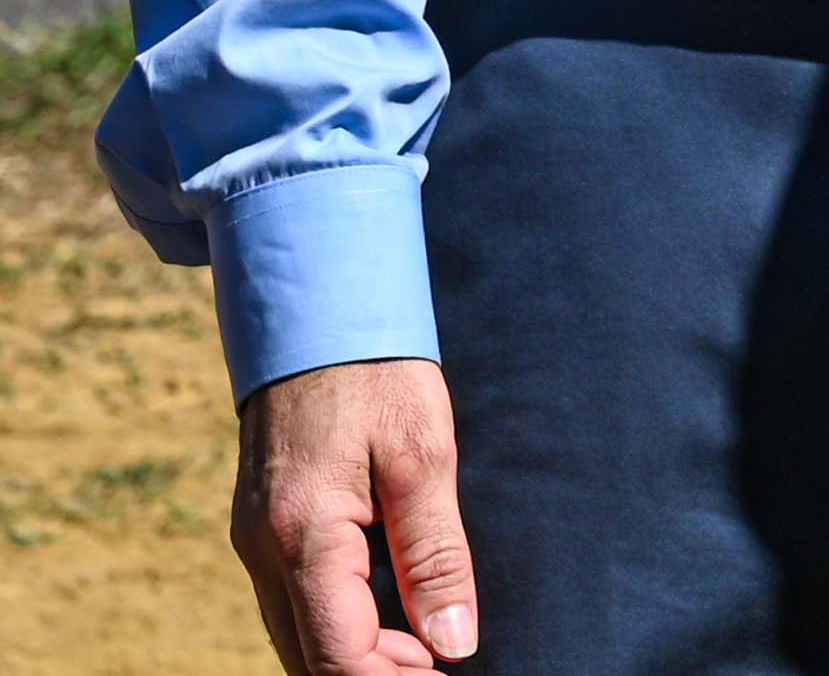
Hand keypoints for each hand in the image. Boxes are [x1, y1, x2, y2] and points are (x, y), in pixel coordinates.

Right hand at [233, 358, 474, 672]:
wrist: (315, 312)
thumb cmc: (379, 376)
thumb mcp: (426, 458)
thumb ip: (436, 556)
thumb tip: (454, 641)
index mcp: (304, 535)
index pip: (337, 655)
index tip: (445, 671)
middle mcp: (262, 549)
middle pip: (307, 658)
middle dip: (372, 673)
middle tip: (439, 660)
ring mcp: (251, 540)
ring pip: (294, 635)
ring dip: (353, 653)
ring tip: (423, 642)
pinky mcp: (259, 527)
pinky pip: (290, 601)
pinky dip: (333, 622)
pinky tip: (387, 608)